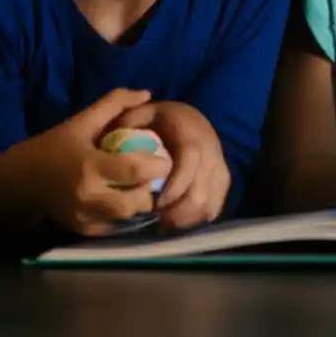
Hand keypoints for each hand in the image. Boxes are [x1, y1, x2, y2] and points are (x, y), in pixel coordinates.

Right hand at [30, 88, 172, 235]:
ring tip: (138, 187)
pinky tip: (121, 199)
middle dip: (150, 189)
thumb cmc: (53, 147)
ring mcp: (87, 217)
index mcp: (90, 166)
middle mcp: (90, 196)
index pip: (136, 170)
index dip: (157, 165)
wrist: (19, 181)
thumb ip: (114, 104)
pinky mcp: (85, 231)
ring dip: (139, 203)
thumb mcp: (81, 121)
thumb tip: (146, 93)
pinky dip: (124, 215)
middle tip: (151, 176)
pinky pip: (116, 226)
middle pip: (137, 202)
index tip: (163, 157)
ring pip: (129, 217)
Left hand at [113, 101, 229, 230]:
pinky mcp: (223, 180)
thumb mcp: (141, 113)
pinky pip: (215, 206)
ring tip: (164, 223)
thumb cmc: (160, 119)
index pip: (190, 159)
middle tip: (157, 220)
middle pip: (202, 189)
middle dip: (179, 211)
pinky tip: (177, 221)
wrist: (189, 118)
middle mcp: (210, 148)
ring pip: (210, 202)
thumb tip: (113, 147)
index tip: (156, 204)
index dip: (175, 185)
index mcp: (190, 130)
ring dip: (187, 218)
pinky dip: (197, 218)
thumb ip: (128, 125)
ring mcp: (219, 166)